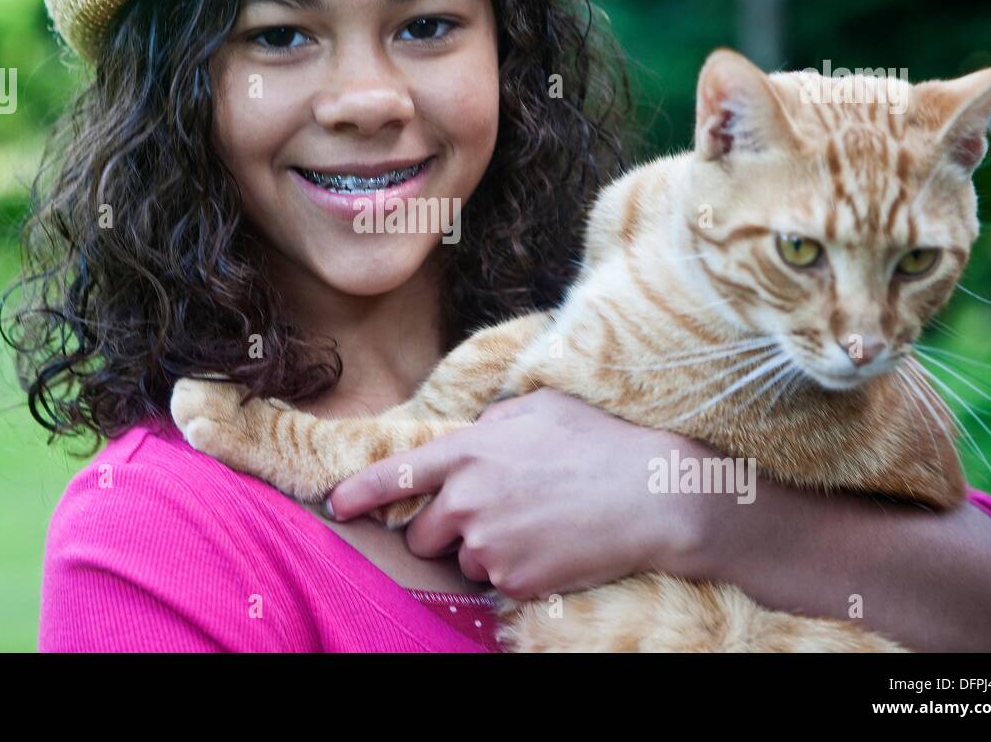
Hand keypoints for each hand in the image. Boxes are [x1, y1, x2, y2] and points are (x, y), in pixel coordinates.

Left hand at [325, 388, 715, 598]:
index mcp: (468, 452)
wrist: (653, 496)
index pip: (396, 475)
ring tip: (536, 524)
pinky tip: (552, 545)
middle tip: (488, 515)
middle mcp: (467, 500)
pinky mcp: (514, 581)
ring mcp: (489, 545)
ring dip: (485, 549)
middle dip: (442, 530)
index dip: (359, 492)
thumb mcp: (540, 407)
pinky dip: (517, 570)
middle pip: (421, 534)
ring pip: (463, 560)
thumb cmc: (600, 441)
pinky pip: (497, 582)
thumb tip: (472, 437)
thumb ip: (491, 423)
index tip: (337, 504)